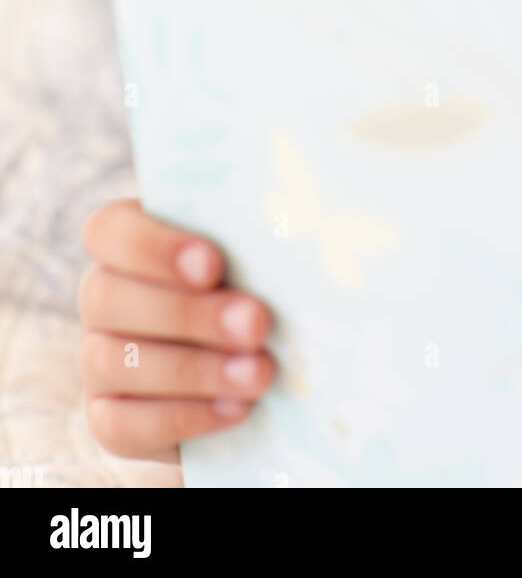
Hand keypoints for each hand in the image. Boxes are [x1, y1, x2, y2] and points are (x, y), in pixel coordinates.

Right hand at [77, 197, 275, 462]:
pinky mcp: (109, 417)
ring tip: (261, 373)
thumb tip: (290, 235)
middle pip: (110, 297)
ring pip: (117, 362)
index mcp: (128, 241)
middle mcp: (103, 295)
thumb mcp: (255, 256)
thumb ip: (253, 239)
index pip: (110, 231)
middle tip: (257, 323)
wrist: (251, 367)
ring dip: (195, 369)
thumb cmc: (255, 287)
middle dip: (189, 314)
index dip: (153, 247)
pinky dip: (184, 416)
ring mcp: (98, 358)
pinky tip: (236, 408)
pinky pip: (123, 423)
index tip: (213, 264)